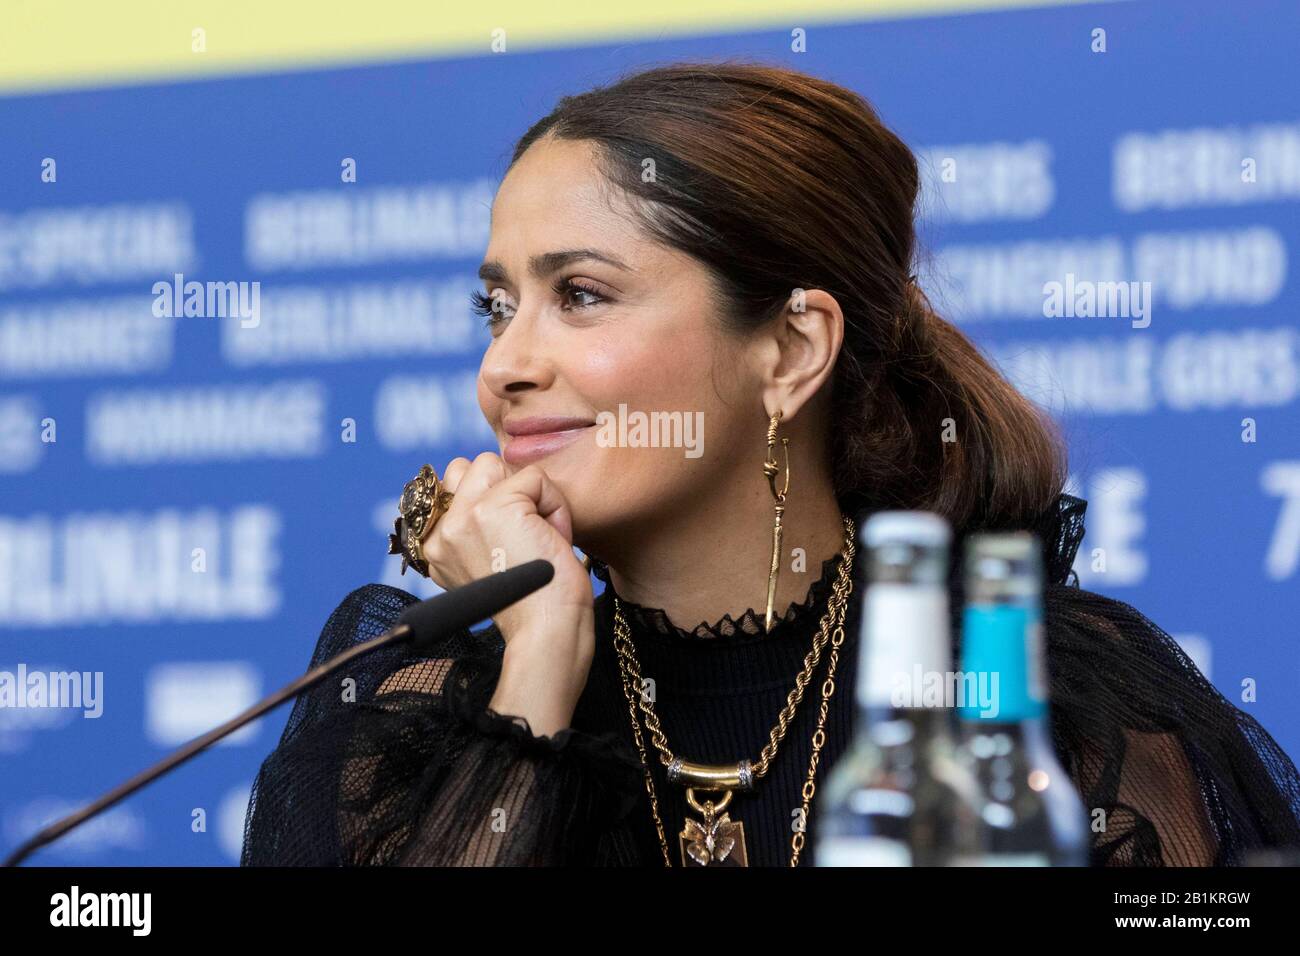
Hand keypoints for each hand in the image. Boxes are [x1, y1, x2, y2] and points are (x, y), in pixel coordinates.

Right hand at [421, 453, 594, 733]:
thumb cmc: (533, 604)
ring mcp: (462, 517)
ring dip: (528, 495)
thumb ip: (476, 531)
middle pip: (471, 467)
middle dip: (506, 490)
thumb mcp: (490, 564)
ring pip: (495, 463)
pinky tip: (552, 539)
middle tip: (526, 537)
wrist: (547, 632)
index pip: (452, 485)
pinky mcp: (494, 508)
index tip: (512, 544)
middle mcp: (438, 532)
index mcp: (433, 547)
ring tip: (538, 535)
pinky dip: (555, 505)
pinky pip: (534, 477)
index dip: (492, 500)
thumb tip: (491, 488)